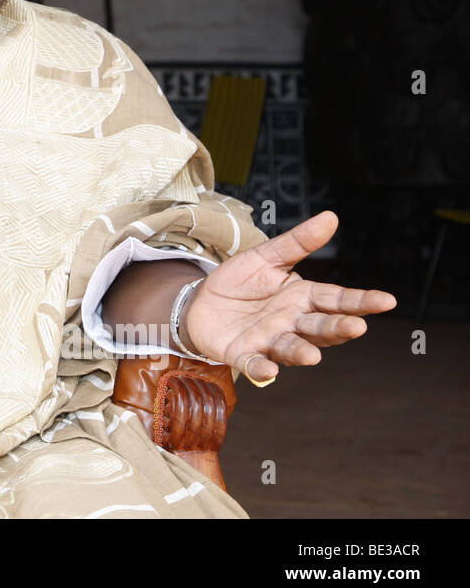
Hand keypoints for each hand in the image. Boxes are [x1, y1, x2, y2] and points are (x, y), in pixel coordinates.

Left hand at [182, 211, 395, 382]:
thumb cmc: (240, 282)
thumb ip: (298, 242)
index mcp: (302, 297)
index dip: (361, 301)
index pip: (336, 299)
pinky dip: (262, 369)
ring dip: (303, 352)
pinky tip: (268, 371)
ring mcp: (270, 341)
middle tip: (357, 327)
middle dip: (338, 327)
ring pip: (292, 348)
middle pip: (320, 326)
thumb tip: (331, 217)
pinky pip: (255, 364)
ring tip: (313, 356)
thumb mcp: (266, 256)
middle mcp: (292, 322)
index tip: (387, 300)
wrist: (201, 302)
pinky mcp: (243, 354)